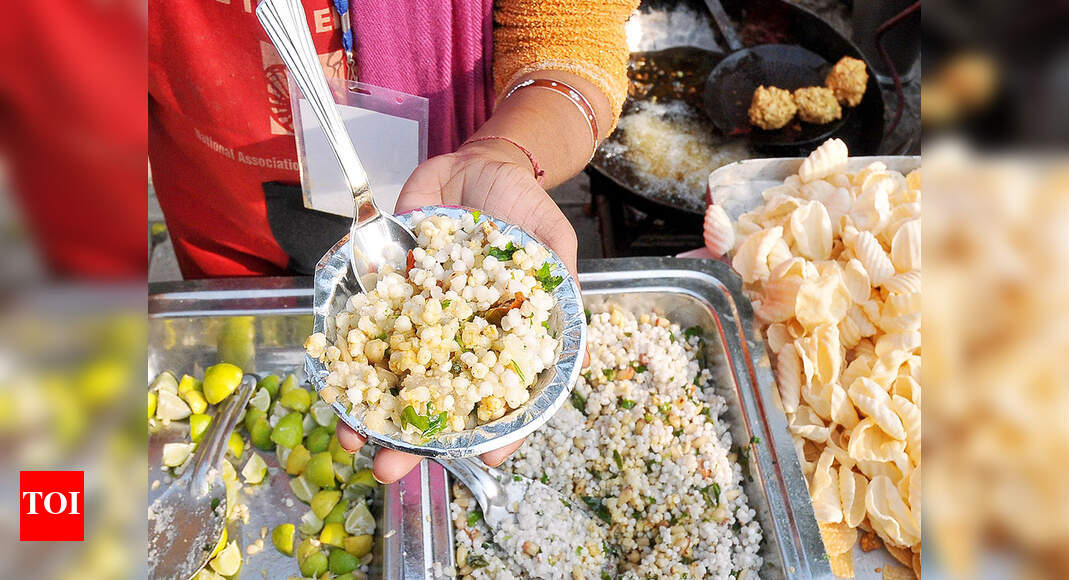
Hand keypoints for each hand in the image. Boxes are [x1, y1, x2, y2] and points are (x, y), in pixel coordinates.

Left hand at [335, 140, 578, 482]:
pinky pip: (363, 328)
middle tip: (392, 472)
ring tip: (351, 439)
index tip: (485, 461)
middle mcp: (455, 338)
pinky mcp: (386, 291)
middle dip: (410, 442)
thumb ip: (562, 291)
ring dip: (368, 412)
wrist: (479, 162)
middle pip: (433, 402)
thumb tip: (575, 355)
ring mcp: (418, 318)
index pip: (498, 398)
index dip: (494, 434)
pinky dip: (346, 357)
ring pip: (391, 377)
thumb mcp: (555, 244)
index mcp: (498, 338)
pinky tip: (333, 383)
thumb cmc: (523, 206)